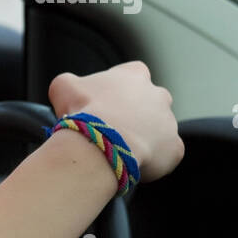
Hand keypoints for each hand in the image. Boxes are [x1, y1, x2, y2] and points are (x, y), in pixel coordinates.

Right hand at [48, 61, 183, 182]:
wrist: (101, 144)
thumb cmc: (83, 111)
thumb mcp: (63, 87)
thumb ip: (70, 83)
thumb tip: (69, 88)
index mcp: (135, 75)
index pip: (132, 74)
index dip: (117, 89)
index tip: (103, 102)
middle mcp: (158, 95)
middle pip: (149, 102)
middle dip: (134, 113)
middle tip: (112, 128)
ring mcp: (170, 123)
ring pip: (158, 130)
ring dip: (142, 137)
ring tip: (118, 150)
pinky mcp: (174, 148)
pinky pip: (164, 154)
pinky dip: (151, 159)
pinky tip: (131, 163)